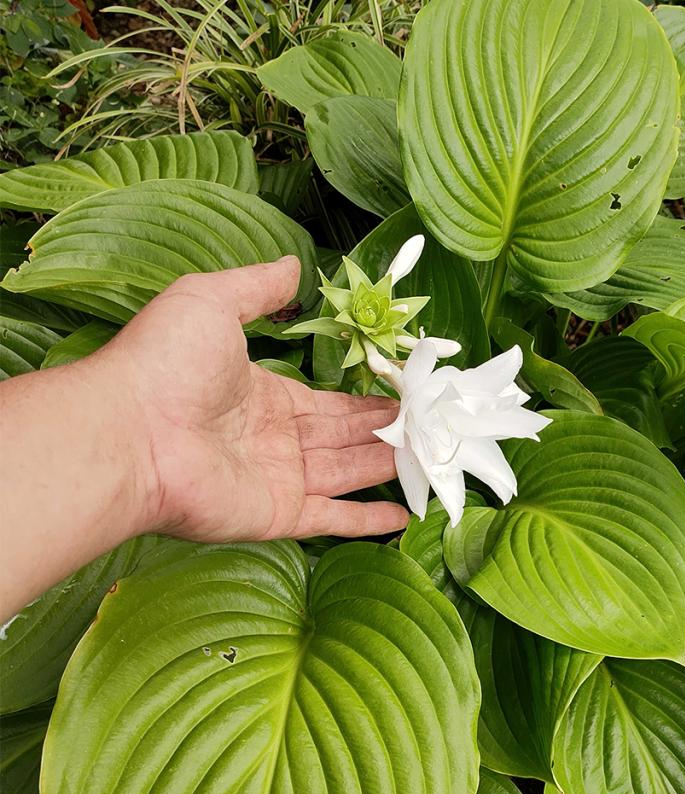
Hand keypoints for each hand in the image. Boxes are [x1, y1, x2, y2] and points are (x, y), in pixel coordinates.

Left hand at [108, 257, 409, 540]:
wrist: (131, 433)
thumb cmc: (166, 364)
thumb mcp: (210, 302)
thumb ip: (256, 287)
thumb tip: (295, 264)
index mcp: (263, 397)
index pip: (327, 403)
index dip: (366, 398)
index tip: (406, 392)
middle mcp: (275, 441)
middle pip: (344, 437)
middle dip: (387, 431)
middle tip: (432, 425)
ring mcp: (277, 480)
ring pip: (347, 473)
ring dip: (388, 466)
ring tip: (435, 458)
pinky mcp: (278, 514)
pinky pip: (333, 519)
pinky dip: (368, 519)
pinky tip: (405, 515)